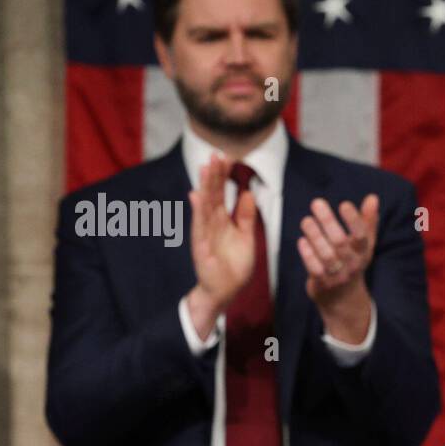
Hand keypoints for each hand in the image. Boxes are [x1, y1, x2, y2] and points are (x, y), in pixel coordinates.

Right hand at [186, 154, 256, 336]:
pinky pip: (200, 226)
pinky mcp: (201, 247)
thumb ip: (245, 216)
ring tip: (206, 168)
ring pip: (204, 206)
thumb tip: (247, 193)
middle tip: (216, 153)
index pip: (222, 193)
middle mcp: (211, 223)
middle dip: (214, 174)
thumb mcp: (246, 237)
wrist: (225, 291)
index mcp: (222, 220)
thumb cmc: (234, 265)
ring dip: (205, 186)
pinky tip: (197, 196)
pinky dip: (198, 211)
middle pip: (212, 194)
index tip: (227, 157)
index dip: (224, 175)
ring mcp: (204, 234)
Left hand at [298, 195, 377, 343]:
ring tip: (306, 220)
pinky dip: (308, 254)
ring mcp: (338, 275)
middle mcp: (352, 264)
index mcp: (363, 252)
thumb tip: (373, 197)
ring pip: (326, 254)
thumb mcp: (364, 245)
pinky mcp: (323, 284)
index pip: (362, 235)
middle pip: (341, 242)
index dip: (354, 220)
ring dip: (315, 235)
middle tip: (317, 203)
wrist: (344, 300)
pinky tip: (302, 240)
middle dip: (328, 221)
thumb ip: (368, 221)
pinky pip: (315, 269)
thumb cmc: (352, 263)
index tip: (344, 204)